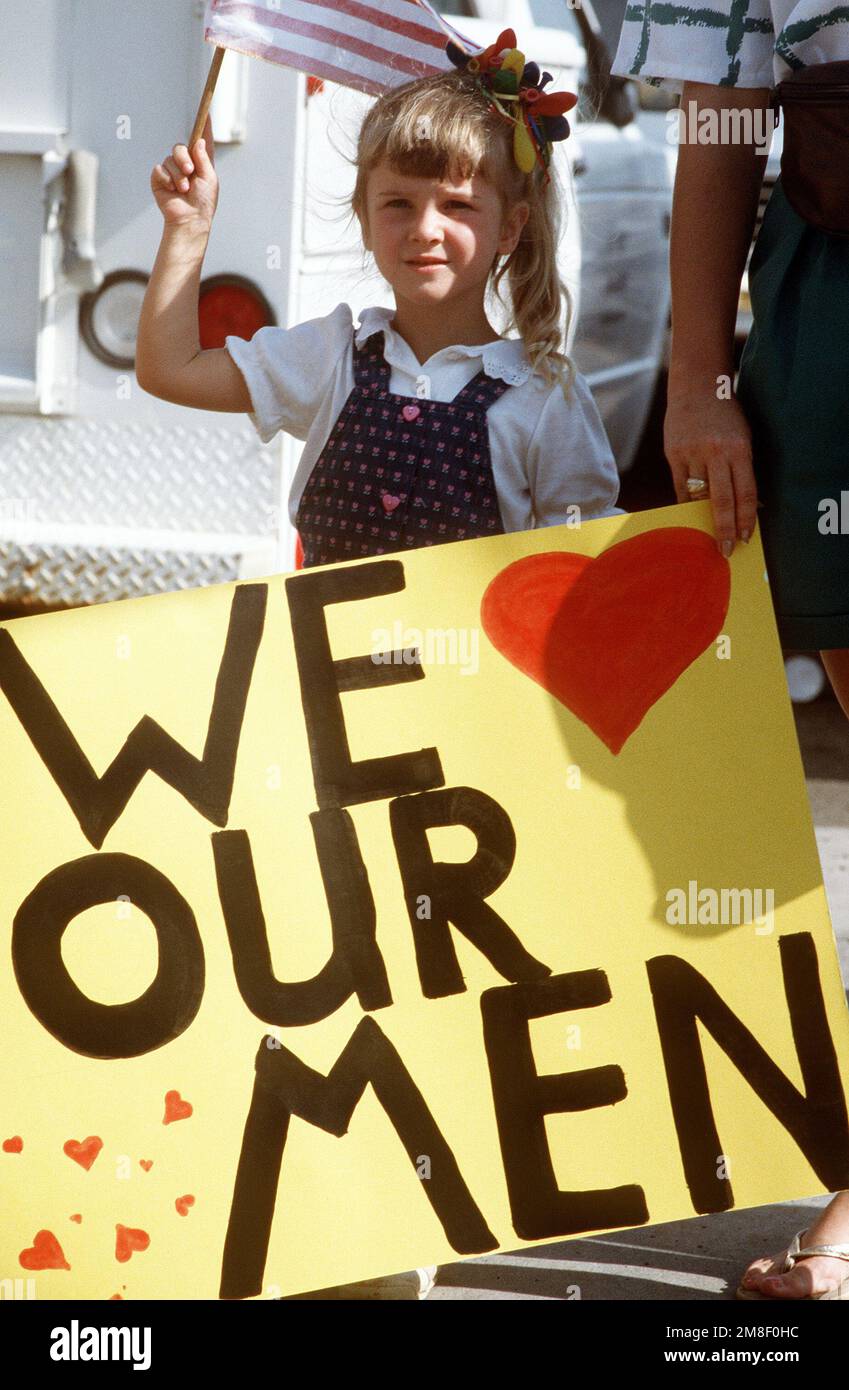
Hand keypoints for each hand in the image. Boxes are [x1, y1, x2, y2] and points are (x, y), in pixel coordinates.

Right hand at [150, 114, 217, 231]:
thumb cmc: (203, 203)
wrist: (190, 220)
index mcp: (201, 163)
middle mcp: (186, 164)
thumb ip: (203, 159)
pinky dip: (167, 180)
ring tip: (183, 188)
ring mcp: (172, 171)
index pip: (201, 141)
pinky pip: (160, 170)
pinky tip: (173, 191)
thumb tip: (198, 141)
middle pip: (180, 147)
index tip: (206, 110)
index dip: (203, 126)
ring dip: (178, 174)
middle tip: (190, 171)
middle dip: (184, 158)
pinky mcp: (160, 179)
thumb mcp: (209, 179)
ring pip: (170, 159)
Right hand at [664, 389, 760, 556]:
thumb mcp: (742, 436)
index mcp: (738, 448)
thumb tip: (746, 503)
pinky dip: (687, 503)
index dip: (745, 518)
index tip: (745, 537)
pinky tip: (691, 515)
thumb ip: (742, 467)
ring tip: (708, 535)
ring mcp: (692, 453)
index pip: (745, 492)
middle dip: (725, 528)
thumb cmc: (725, 414)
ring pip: (698, 496)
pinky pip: (680, 487)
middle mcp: (715, 452)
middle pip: (721, 500)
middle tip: (727, 550)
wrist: (696, 385)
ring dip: (704, 519)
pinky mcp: (673, 454)